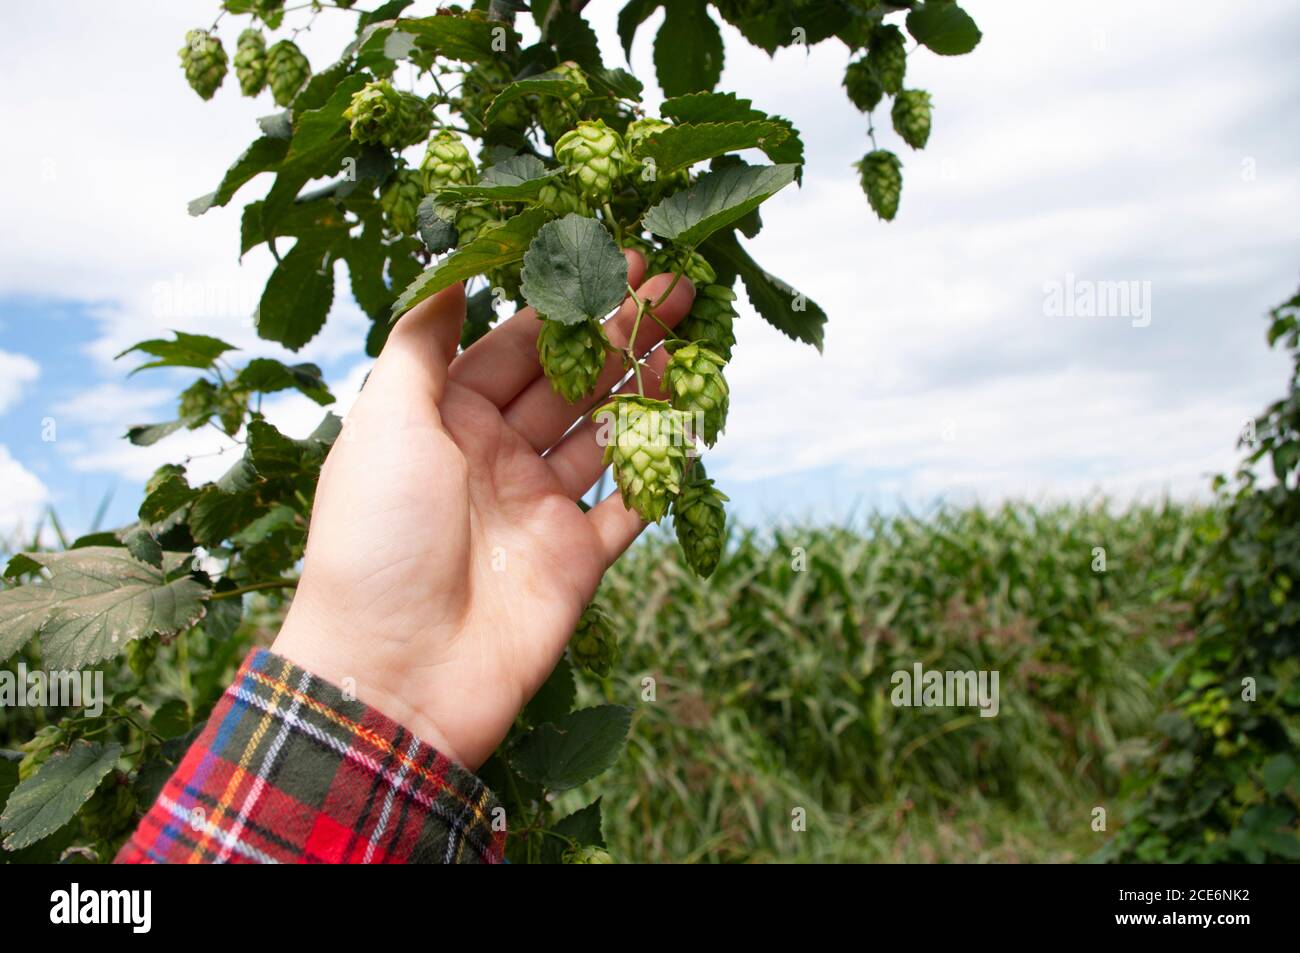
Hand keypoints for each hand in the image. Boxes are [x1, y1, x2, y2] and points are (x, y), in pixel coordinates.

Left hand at [272, 252, 694, 769]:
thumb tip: (447, 270)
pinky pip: (628, 505)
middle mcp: (496, 456)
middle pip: (571, 380)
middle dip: (621, 332)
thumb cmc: (377, 538)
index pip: (518, 343)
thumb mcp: (384, 424)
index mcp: (448, 419)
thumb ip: (421, 345)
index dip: (567, 299)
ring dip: (648, 387)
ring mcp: (539, 507)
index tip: (617, 255)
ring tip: (692, 339)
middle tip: (677, 282)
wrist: (394, 674)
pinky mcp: (576, 558)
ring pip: (607, 432)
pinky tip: (691, 423)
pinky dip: (658, 469)